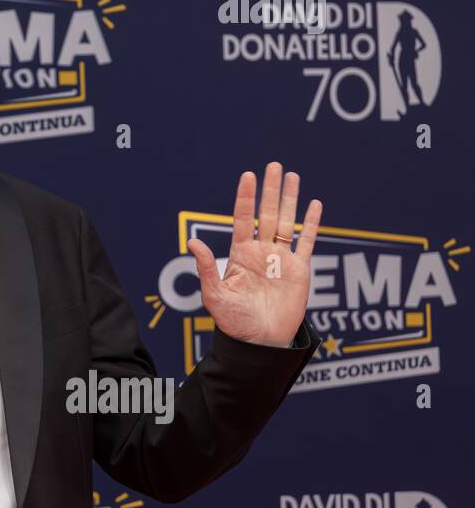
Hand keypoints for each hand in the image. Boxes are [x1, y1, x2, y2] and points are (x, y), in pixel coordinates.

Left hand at [187, 162, 322, 346]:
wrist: (260, 342)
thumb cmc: (234, 321)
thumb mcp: (214, 295)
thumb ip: (207, 267)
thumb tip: (192, 242)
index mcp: (240, 254)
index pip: (244, 218)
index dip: (246, 197)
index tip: (248, 175)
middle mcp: (261, 251)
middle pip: (267, 213)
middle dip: (270, 190)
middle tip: (274, 165)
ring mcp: (281, 259)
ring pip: (287, 222)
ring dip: (290, 199)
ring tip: (292, 175)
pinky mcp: (300, 270)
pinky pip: (308, 242)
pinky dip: (312, 224)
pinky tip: (314, 204)